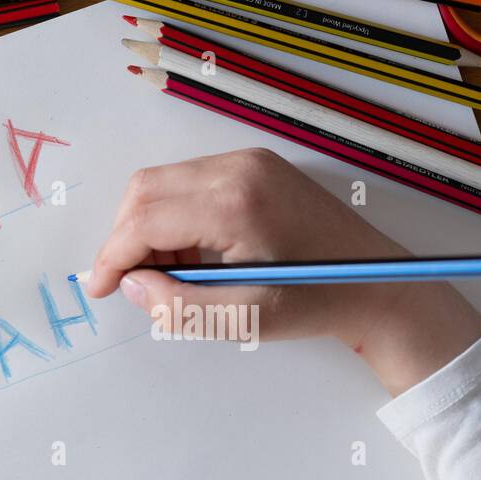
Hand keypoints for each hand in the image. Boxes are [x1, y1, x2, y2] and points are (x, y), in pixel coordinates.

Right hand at [87, 148, 480, 394]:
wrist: (380, 285)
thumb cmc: (316, 303)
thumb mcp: (243, 318)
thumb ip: (177, 305)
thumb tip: (132, 284)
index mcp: (235, 203)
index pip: (144, 219)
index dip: (113, 256)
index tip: (100, 288)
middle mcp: (237, 167)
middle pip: (145, 190)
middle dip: (127, 238)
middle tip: (139, 283)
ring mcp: (247, 161)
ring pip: (162, 183)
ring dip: (150, 228)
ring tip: (177, 272)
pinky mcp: (253, 165)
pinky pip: (188, 182)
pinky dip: (175, 216)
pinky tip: (197, 253)